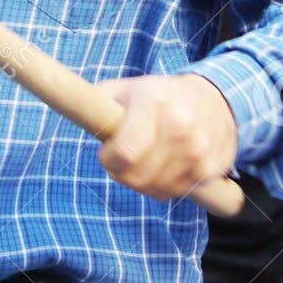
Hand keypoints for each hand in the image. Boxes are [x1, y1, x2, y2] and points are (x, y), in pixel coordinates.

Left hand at [96, 73, 238, 203]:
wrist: (217, 100)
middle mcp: (181, 128)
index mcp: (154, 103)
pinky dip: (166, 185)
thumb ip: (93, 103)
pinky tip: (167, 165)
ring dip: (144, 181)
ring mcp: (200, 151)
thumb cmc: (159, 96)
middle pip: (137, 178)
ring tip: (148, 158)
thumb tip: (65, 109)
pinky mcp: (213, 169)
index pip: (124, 154)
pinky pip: (176, 193)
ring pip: (155, 190)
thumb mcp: (125, 89)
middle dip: (122, 173)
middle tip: (125, 157)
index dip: (109, 159)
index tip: (108, 151)